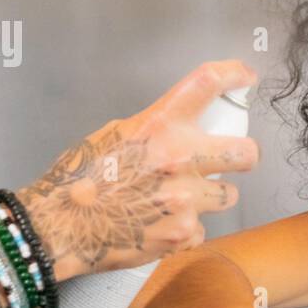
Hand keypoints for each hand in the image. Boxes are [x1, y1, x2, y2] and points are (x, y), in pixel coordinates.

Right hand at [14, 59, 260, 279]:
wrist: (60, 227)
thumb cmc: (78, 179)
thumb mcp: (113, 135)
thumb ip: (154, 130)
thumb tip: (180, 130)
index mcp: (160, 126)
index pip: (207, 83)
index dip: (235, 74)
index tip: (246, 78)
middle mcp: (178, 158)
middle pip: (246, 153)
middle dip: (244, 157)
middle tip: (233, 161)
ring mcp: (185, 199)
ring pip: (228, 195)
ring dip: (212, 197)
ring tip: (182, 200)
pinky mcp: (183, 233)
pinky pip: (202, 228)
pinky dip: (186, 229)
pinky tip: (161, 225)